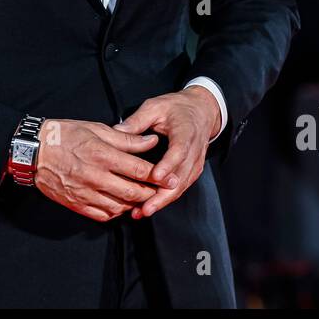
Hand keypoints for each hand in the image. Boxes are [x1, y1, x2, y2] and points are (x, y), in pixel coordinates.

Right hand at [32, 119, 163, 221]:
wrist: (32, 152)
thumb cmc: (64, 135)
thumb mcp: (96, 129)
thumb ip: (126, 138)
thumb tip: (151, 141)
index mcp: (102, 155)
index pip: (138, 170)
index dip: (158, 176)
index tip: (170, 178)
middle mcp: (95, 177)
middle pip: (132, 193)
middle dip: (150, 194)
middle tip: (161, 192)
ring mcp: (84, 193)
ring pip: (119, 207)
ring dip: (133, 205)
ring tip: (140, 198)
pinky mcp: (76, 204)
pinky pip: (102, 215)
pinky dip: (115, 212)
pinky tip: (119, 204)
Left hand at [112, 87, 221, 218]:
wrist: (201, 111)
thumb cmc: (177, 108)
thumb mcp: (156, 106)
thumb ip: (138, 120)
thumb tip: (117, 130)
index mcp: (186, 132)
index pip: (179, 151)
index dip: (168, 165)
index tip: (155, 176)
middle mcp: (194, 151)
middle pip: (181, 177)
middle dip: (162, 195)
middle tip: (144, 207)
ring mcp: (195, 164)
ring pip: (181, 187)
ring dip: (162, 201)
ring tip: (142, 211)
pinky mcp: (192, 172)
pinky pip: (181, 188)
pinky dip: (166, 199)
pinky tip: (150, 206)